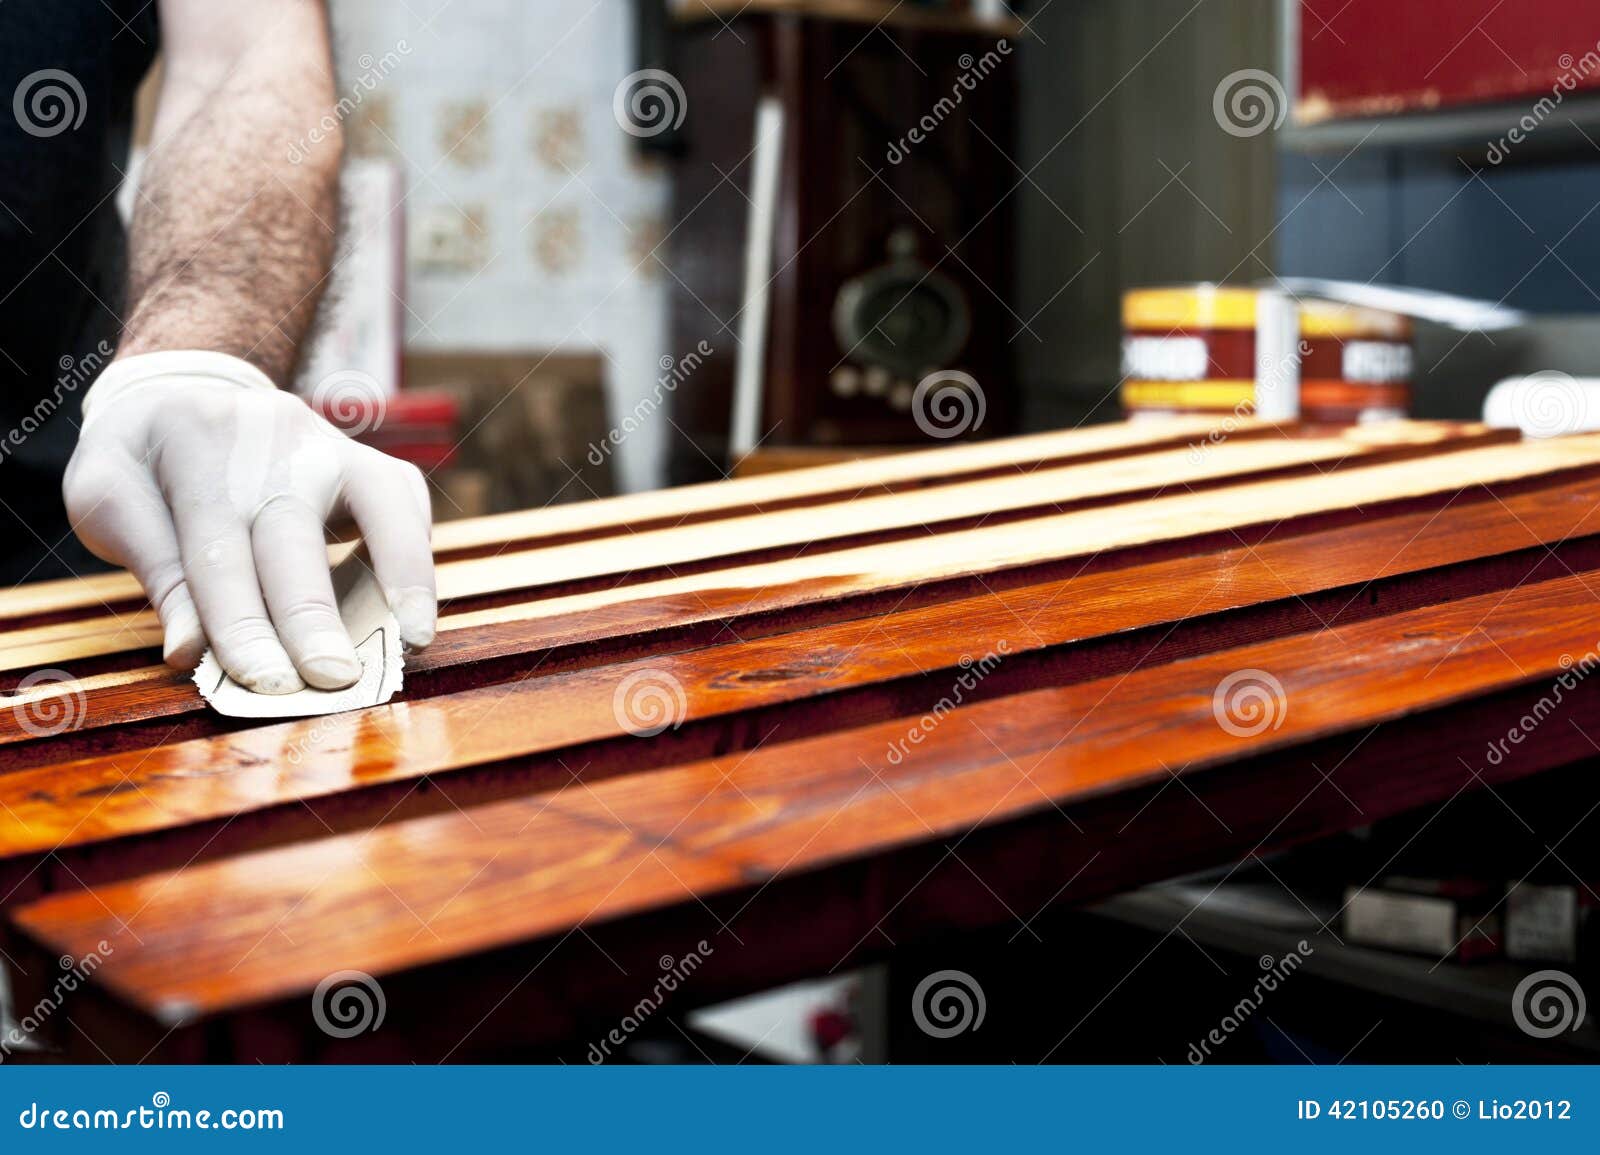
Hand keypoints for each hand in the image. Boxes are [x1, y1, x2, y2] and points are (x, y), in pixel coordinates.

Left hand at [64, 351, 435, 693]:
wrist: (187, 387)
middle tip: (332, 678)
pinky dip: (417, 556)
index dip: (242, 623)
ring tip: (414, 641)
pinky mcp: (370, 459)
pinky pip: (407, 502)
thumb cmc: (144, 461)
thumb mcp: (107, 497)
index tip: (264, 682)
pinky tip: (414, 609)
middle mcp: (273, 443)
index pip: (220, 552)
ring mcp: (332, 444)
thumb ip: (153, 568)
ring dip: (403, 576)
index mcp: (195, 451)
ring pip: (382, 502)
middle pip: (297, 536)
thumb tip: (190, 649)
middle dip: (314, 614)